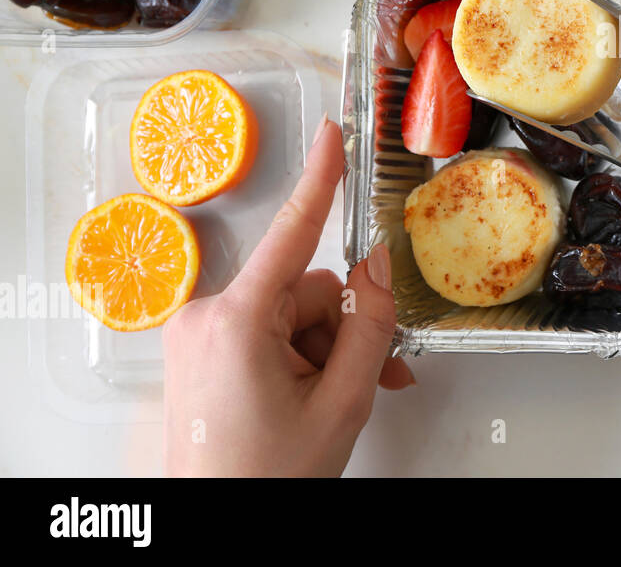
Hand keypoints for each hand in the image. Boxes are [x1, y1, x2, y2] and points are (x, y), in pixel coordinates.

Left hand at [163, 118, 414, 476]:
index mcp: (235, 323)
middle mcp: (207, 319)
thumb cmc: (264, 481)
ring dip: (331, 351)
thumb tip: (377, 267)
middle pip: (307, 293)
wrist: (218, 530)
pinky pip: (271, 334)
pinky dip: (305, 359)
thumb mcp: (341, 401)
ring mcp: (201, 337)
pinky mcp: (203, 353)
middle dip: (348, 328)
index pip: (291, 234)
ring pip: (294, 316)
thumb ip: (369, 325)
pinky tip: (324, 395)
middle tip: (377, 374)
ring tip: (349, 397)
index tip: (332, 134)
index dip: (319, 179)